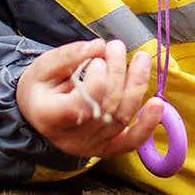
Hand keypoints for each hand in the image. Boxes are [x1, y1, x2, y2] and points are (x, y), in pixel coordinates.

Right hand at [16, 38, 163, 159]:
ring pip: (121, 118)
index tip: (96, 59)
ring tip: (141, 58)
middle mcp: (70, 139)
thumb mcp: (43, 66)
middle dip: (117, 72)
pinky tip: (158, 104)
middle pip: (105, 107)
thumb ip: (70, 56)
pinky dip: (147, 125)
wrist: (37, 111)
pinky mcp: (105, 148)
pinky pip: (129, 142)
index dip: (96, 80)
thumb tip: (99, 46)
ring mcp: (90, 146)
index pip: (81, 105)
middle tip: (116, 47)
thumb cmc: (40, 86)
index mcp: (49, 117)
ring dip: (137, 85)